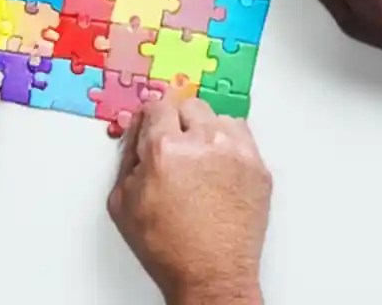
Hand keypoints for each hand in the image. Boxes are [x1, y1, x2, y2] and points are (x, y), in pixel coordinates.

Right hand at [108, 98, 269, 304]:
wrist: (211, 276)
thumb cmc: (170, 248)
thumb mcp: (123, 203)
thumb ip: (127, 160)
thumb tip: (135, 137)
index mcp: (164, 149)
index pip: (157, 105)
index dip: (150, 116)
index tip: (152, 123)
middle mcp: (203, 143)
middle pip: (188, 105)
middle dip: (177, 120)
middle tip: (173, 143)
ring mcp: (236, 153)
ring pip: (218, 117)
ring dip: (205, 130)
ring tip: (199, 156)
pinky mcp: (257, 167)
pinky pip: (242, 136)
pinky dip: (229, 144)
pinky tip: (219, 164)